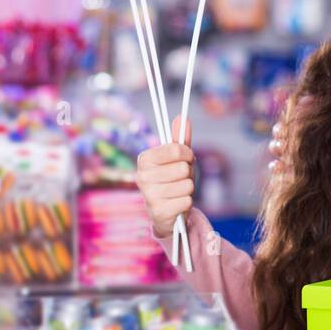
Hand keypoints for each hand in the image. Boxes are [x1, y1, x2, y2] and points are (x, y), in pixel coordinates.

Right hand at [135, 115, 194, 238]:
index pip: (176, 149)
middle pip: (183, 168)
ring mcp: (149, 195)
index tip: (185, 158)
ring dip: (188, 188)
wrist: (166, 211)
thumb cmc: (173, 179)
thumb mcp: (177, 158)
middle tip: (180, 178)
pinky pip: (187, 201)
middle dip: (188, 174)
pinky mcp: (158, 212)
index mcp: (144, 159)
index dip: (187, 154)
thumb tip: (183, 116)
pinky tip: (177, 204)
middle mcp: (142, 176)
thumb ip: (180, 138)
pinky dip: (187, 202)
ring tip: (178, 191)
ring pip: (187, 185)